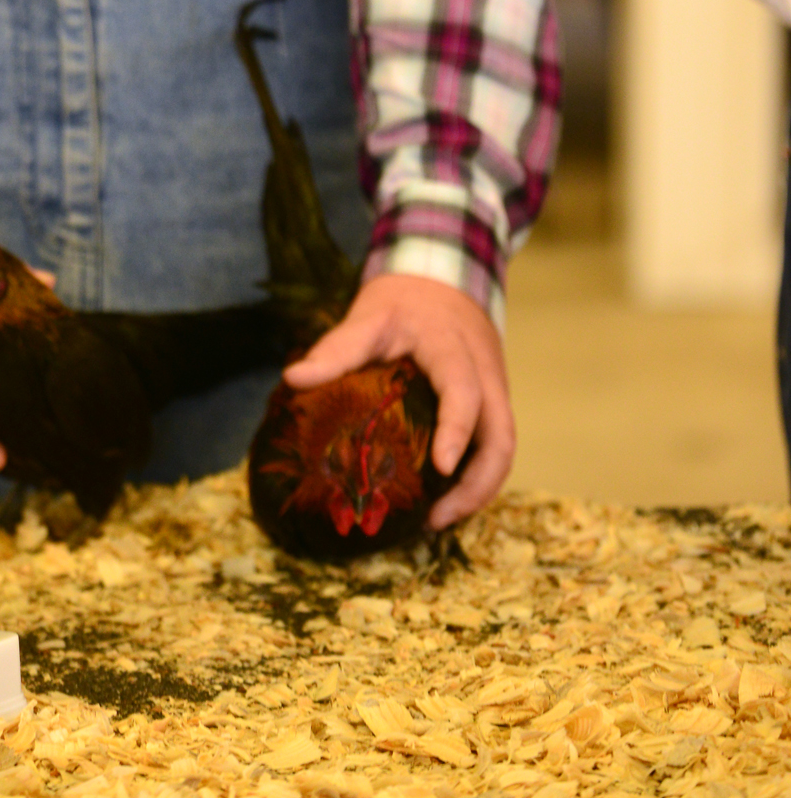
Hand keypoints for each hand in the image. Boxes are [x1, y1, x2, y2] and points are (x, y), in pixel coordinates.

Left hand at [282, 271, 513, 529]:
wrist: (442, 277)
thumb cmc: (402, 302)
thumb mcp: (368, 316)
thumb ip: (336, 349)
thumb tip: (293, 379)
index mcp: (453, 348)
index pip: (464, 390)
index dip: (456, 429)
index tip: (440, 466)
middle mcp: (485, 373)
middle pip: (501, 436)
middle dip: (476, 484)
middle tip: (435, 518)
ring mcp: (495, 390)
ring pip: (504, 448)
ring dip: (478, 489)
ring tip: (438, 520)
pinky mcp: (493, 403)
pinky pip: (495, 446)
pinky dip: (476, 477)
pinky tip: (445, 499)